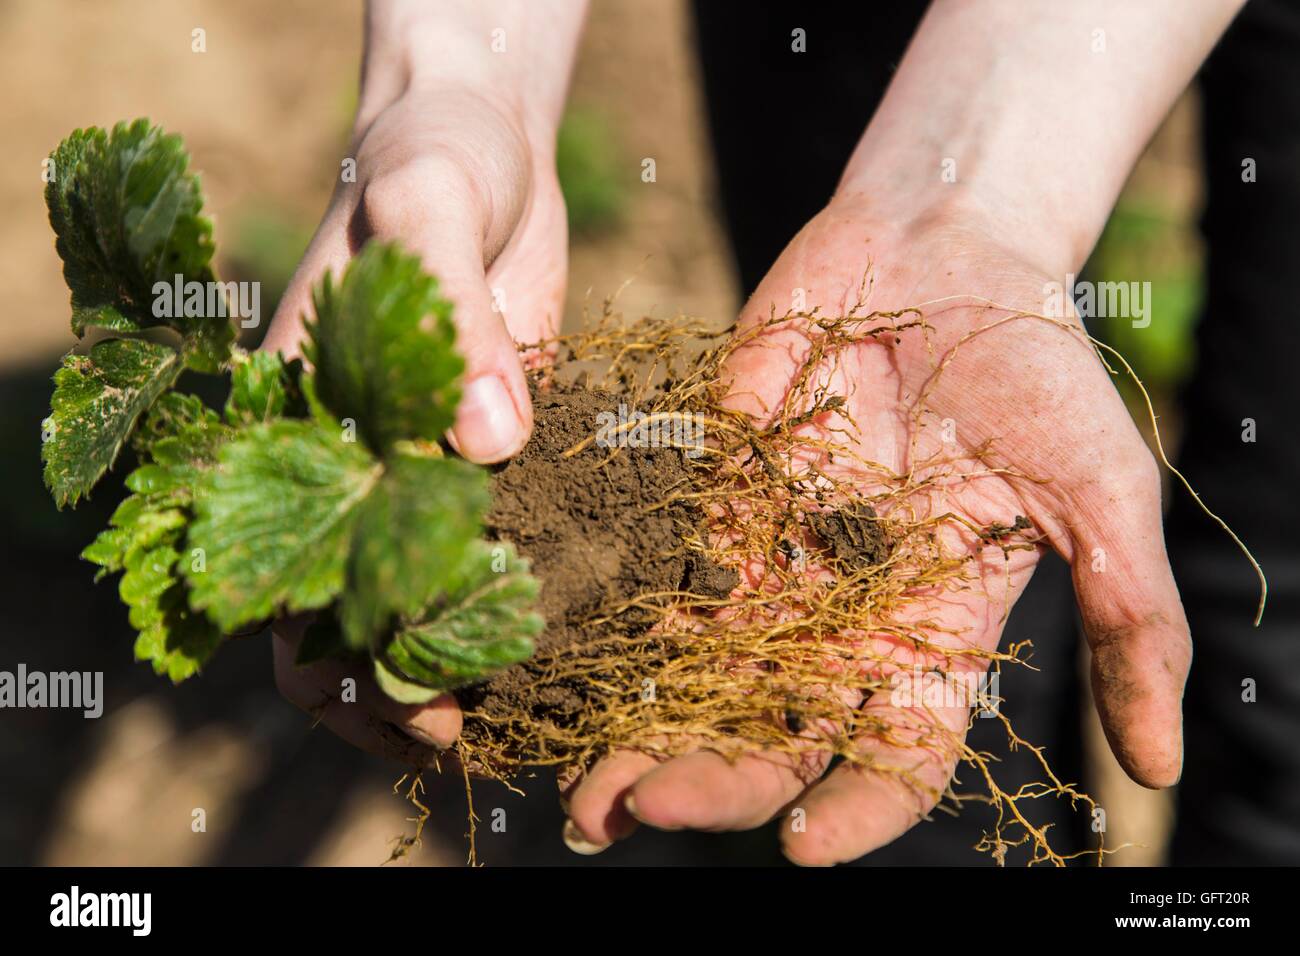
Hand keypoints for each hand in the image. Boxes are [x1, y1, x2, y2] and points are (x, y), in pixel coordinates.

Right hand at [263, 0, 584, 754]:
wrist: (483, 141)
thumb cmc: (429, 159)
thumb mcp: (425, 210)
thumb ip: (446, 317)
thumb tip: (491, 441)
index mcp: (297, 433)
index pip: (284, 589)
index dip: (337, 666)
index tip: (414, 704)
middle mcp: (357, 469)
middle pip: (359, 622)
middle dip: (409, 688)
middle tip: (483, 727)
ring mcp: (429, 470)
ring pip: (433, 600)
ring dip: (471, 659)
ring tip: (533, 703)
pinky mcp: (500, 455)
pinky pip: (506, 543)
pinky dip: (527, 590)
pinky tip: (576, 624)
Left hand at [563, 194, 1189, 863]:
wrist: (947, 252)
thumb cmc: (1037, 372)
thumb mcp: (1102, 495)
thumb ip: (1128, 622)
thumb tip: (1160, 769)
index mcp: (933, 632)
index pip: (895, 752)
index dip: (857, 807)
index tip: (805, 846)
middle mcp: (844, 611)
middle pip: (773, 727)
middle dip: (712, 779)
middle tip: (641, 811)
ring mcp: (777, 552)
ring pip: (700, 666)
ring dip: (641, 725)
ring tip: (580, 785)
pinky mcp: (721, 488)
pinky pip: (665, 562)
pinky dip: (622, 612)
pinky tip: (570, 653)